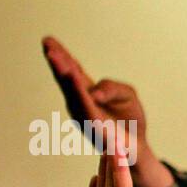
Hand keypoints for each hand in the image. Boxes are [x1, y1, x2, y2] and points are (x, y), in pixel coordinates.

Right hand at [41, 36, 174, 186]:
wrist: (138, 145)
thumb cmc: (130, 119)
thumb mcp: (126, 94)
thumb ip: (112, 87)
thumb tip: (94, 93)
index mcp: (87, 92)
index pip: (73, 71)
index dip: (61, 55)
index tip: (48, 40)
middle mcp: (81, 102)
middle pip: (67, 79)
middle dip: (57, 62)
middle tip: (47, 45)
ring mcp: (85, 115)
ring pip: (72, 90)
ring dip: (64, 73)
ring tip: (55, 56)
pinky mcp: (95, 126)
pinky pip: (85, 106)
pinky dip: (79, 91)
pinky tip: (73, 78)